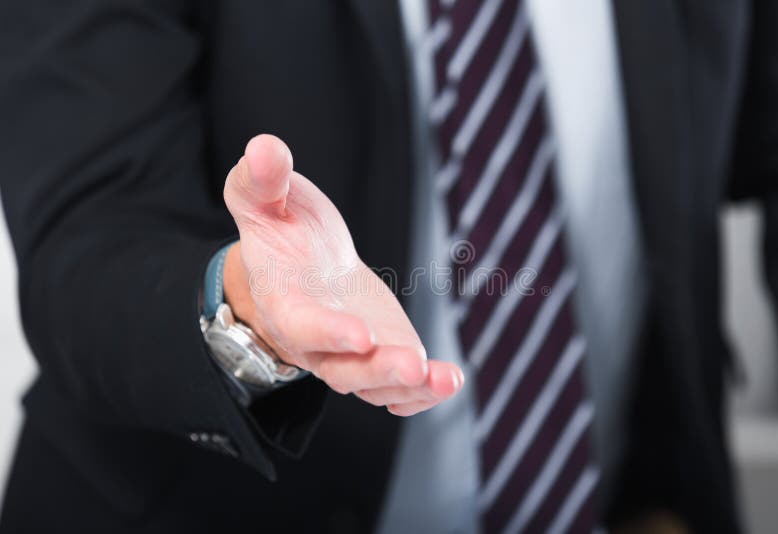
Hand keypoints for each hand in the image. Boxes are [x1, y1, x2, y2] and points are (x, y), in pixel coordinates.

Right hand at [222, 134, 463, 415]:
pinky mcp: (380, 354)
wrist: (302, 263)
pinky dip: (420, 392)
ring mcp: (350, 356)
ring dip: (410, 386)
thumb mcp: (264, 199)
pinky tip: (449, 380)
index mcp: (285, 302)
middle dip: (377, 370)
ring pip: (375, 385)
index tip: (361, 334)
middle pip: (342, 370)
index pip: (303, 325)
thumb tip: (264, 147)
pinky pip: (396, 387)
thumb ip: (262, 181)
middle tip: (411, 363)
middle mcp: (316, 342)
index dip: (328, 332)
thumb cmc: (282, 230)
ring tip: (447, 378)